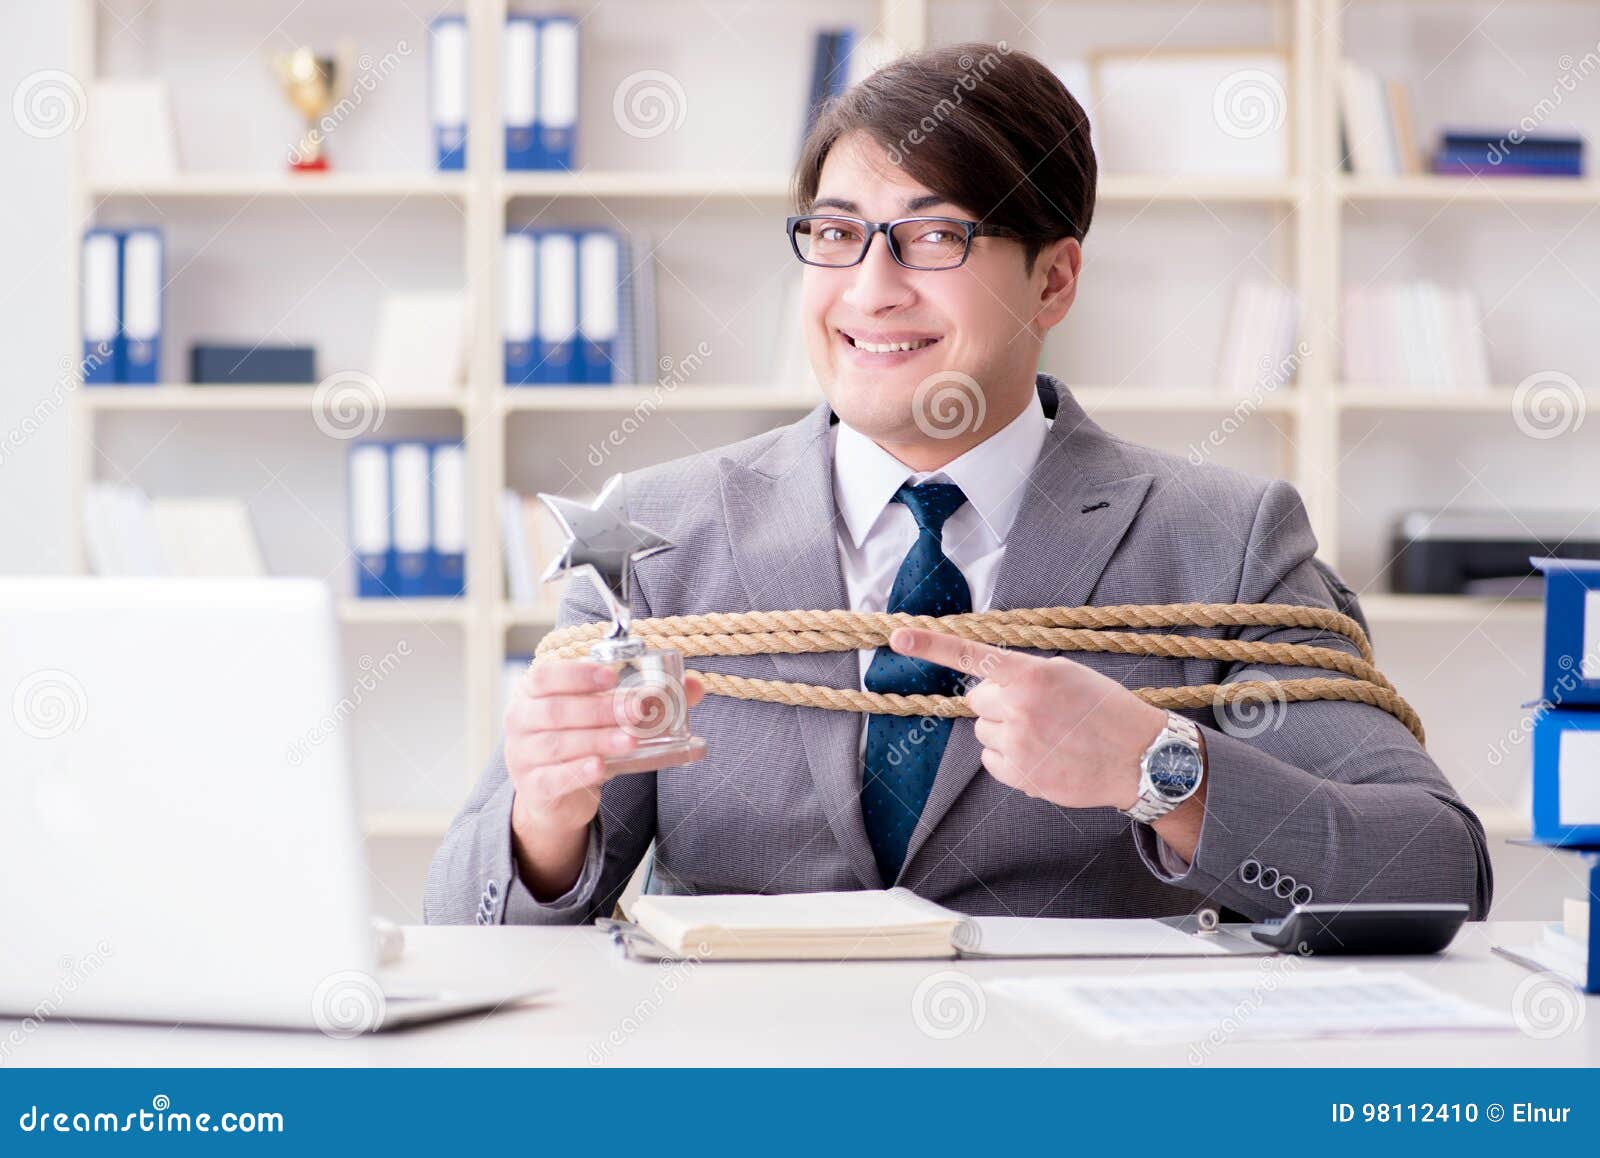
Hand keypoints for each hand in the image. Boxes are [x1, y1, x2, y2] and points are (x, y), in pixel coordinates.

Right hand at [505, 659, 706, 898]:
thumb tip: (693, 686)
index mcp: (532, 693)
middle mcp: (520, 721)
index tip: (612, 674)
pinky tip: (601, 767)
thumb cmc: (580, 742)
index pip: (545, 676)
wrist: (555, 795)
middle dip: (601, 708)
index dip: (577, 674)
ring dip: (598, 739)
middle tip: (638, 710)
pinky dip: (578, 771)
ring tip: (631, 740)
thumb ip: (643, 698)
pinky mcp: (533, 787)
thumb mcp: (603, 717)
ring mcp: (522, 756)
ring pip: (559, 743)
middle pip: (556, 710)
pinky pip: (554, 777)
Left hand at [888, 628, 1165, 810]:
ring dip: (1005, 731)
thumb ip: (1024, 674)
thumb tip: (986, 683)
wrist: (1140, 756)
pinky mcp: (1020, 774)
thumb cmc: (1105, 710)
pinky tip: (1043, 754)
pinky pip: (991, 760)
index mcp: (1031, 675)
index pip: (973, 656)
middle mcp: (1019, 707)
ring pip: (984, 731)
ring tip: (1047, 734)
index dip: (931, 644)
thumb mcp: (1067, 674)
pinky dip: (1010, 757)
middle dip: (998, 703)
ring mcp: (1018, 743)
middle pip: (977, 701)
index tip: (896, 636)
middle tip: (1038, 710)